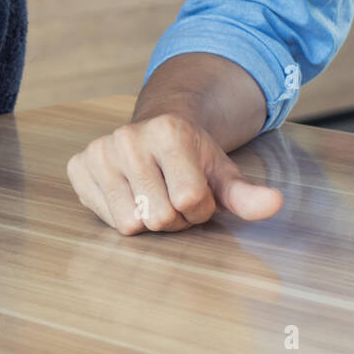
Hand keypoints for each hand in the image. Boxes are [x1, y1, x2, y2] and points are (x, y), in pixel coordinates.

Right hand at [67, 113, 283, 234]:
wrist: (155, 130)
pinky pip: (105, 219)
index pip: (190, 202)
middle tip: (172, 196)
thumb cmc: (192, 158)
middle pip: (160, 216)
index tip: (196, 194)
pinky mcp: (78, 165)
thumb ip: (247, 194)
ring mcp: (100, 150)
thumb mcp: (223, 173)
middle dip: (174, 218)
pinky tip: (128, 194)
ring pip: (131, 223)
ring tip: (152, 196)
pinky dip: (120, 215)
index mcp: (169, 132)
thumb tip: (275, 204)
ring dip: (147, 220)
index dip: (199, 209)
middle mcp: (129, 136)